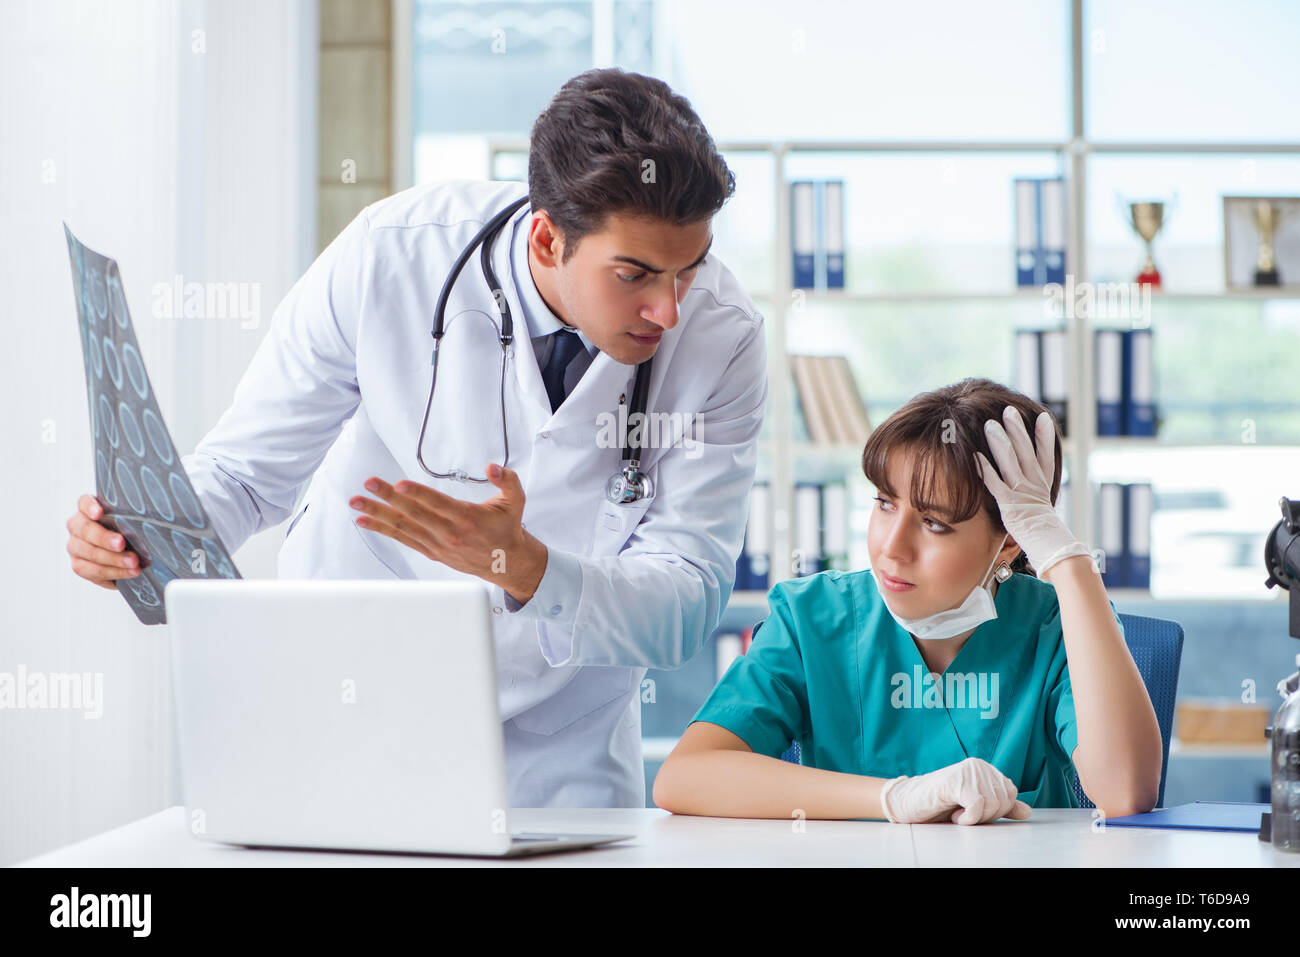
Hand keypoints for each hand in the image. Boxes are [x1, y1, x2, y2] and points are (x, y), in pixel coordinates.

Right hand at [66, 494, 141, 589]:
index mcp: (89, 510)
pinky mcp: (81, 566)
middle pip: (85, 530)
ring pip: (88, 553)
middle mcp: (78, 527)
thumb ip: (137, 516)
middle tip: (121, 543)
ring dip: (112, 560)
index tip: (100, 512)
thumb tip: (156, 516)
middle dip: (104, 538)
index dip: (90, 507)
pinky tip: (129, 573)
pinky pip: (93, 572)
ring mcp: (76, 547)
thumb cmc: (133, 531)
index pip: (84, 503)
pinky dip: (113, 573)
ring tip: (133, 563)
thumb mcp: (136, 520)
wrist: (131, 554)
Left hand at [348, 463, 547, 603]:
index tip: (400, 485)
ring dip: (378, 514)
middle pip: (414, 514)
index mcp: (467, 518)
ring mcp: (438, 544)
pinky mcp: (432, 551)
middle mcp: (449, 532)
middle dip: (389, 498)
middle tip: (370, 484)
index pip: (438, 504)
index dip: (418, 494)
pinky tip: (366, 521)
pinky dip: (383, 530)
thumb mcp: (515, 501)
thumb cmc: (507, 529)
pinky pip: (403, 539)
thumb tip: (494, 467)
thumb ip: (507, 481)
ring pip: (403, 527)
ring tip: (357, 502)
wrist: (507, 563)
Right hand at [879, 757, 1031, 824]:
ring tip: (956, 811)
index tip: (973, 811)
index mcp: (985, 769)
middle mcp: (979, 765)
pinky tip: (954, 813)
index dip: (995, 811)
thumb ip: (1000, 807)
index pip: (1010, 795)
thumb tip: (1027, 811)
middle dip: (986, 816)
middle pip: (1004, 801)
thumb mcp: (975, 808)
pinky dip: (968, 817)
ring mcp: (968, 770)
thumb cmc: (939, 805)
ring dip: (975, 818)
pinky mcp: (957, 780)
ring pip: (993, 804)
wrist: (908, 804)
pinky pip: (978, 804)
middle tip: (963, 812)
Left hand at [973, 406, 1089, 576]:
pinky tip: (975, 456)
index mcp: (1043, 488)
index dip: (1044, 436)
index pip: (1045, 456)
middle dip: (1017, 430)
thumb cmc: (1050, 542)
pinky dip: (985, 470)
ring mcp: (1023, 495)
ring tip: (990, 424)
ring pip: (1011, 462)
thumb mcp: (1043, 517)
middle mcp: (1034, 487)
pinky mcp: (1010, 506)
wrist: (1058, 553)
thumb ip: (1037, 505)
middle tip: (1009, 410)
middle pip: (1026, 452)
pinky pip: (995, 484)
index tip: (1042, 417)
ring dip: (1000, 442)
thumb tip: (1035, 502)